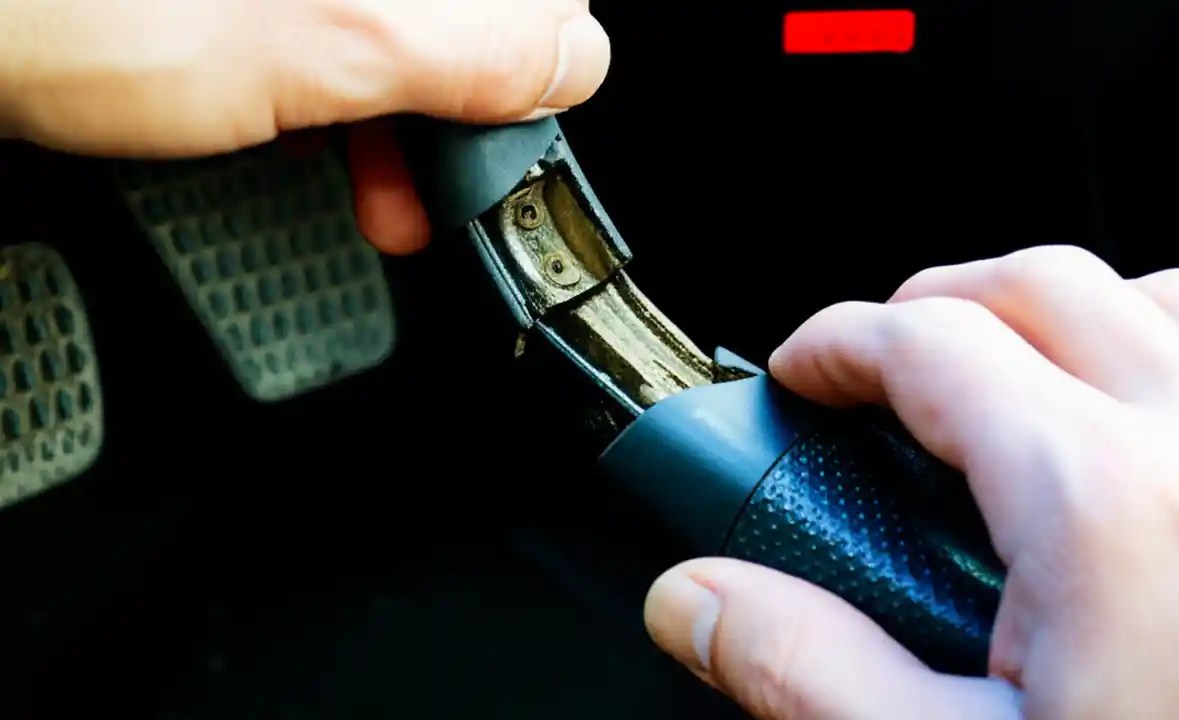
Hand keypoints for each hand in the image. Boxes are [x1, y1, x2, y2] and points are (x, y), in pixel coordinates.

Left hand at [0, 0, 609, 253]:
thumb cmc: (87, 11)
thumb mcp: (325, 47)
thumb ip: (471, 52)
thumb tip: (576, 66)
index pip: (537, 1)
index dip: (529, 80)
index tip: (495, 152)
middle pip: (476, 22)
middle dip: (463, 120)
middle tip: (432, 192)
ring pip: (414, 40)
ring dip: (408, 128)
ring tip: (380, 195)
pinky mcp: (274, 9)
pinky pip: (350, 43)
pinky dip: (349, 104)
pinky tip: (323, 146)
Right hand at [643, 246, 1178, 718]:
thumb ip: (809, 671)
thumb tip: (696, 601)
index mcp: (1115, 509)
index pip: (932, 346)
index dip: (838, 346)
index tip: (803, 376)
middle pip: (1036, 287)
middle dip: (933, 312)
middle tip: (876, 382)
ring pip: (1153, 299)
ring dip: (1053, 323)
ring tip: (1000, 397)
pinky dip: (1161, 354)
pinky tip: (1129, 435)